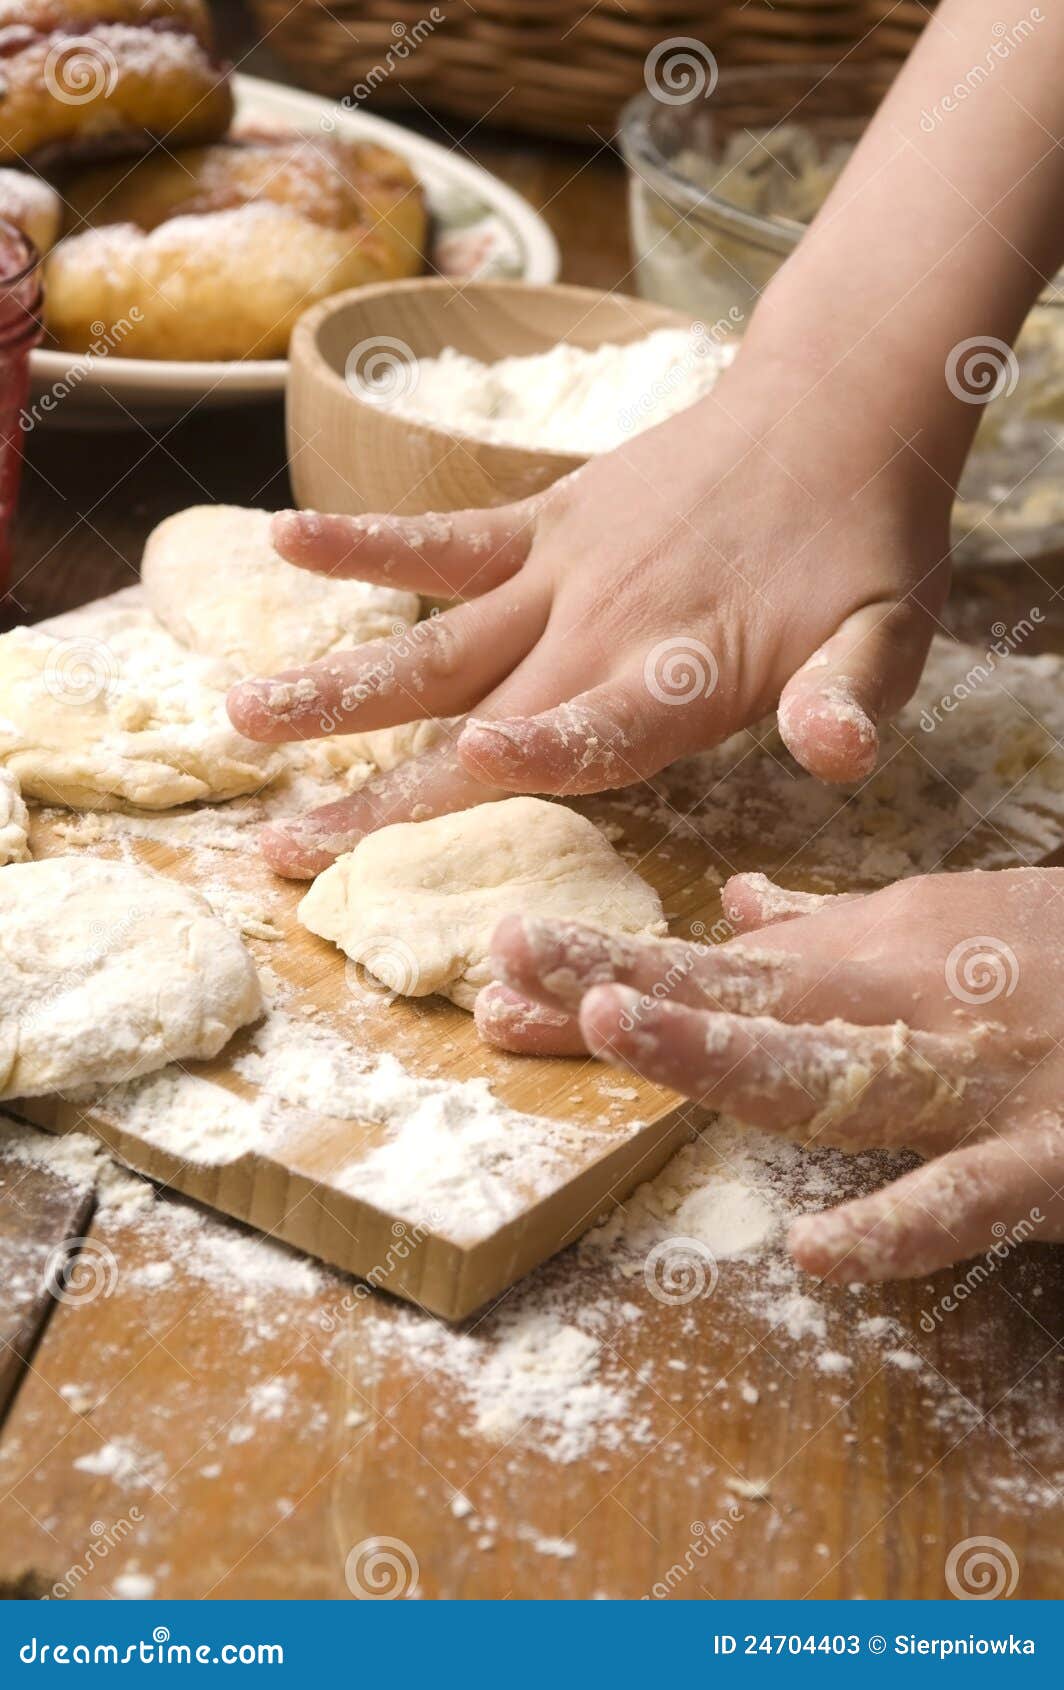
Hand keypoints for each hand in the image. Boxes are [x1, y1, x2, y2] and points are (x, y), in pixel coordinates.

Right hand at [228, 340, 952, 876]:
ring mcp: (563, 569)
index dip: (540, 748)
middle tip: (287, 847)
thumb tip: (835, 755)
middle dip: (384, 793)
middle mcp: (606, 623)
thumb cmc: (865, 543)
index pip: (605, 725)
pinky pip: (445, 540)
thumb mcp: (895, 632)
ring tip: (244, 718)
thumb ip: (852, 699)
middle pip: (480, 719)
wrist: (836, 405)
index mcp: (687, 668)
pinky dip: (367, 542)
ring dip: (339, 685)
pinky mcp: (546, 522)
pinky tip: (282, 539)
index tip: (462, 763)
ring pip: (435, 642)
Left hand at [479, 868, 1063, 1282]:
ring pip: (829, 1074)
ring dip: (723, 1052)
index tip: (501, 959)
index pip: (707, 967)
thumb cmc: (1053, 957)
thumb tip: (736, 905)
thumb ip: (828, 926)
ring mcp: (963, 1087)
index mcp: (863, 965)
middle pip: (736, 1004)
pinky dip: (896, 1227)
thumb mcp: (935, 923)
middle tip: (505, 969)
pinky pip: (959, 1202)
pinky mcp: (1040, 1162)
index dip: (602, 965)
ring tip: (622, 1030)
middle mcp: (892, 1012)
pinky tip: (821, 1253)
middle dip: (619, 988)